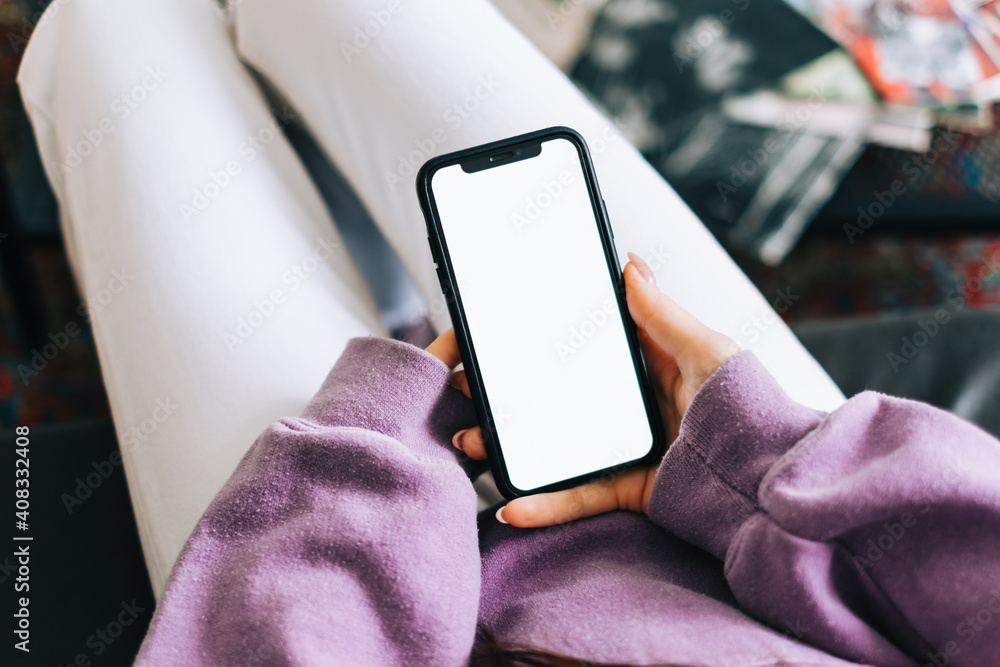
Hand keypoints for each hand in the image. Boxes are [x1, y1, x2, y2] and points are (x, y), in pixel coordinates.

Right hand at [425, 253, 738, 527]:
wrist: (772, 478)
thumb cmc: (751, 407)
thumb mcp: (706, 350)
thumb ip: (662, 313)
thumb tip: (629, 263)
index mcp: (645, 365)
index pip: (580, 347)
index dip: (536, 342)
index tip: (494, 337)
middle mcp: (626, 406)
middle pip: (553, 398)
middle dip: (505, 396)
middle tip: (465, 387)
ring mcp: (621, 448)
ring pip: (552, 447)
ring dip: (507, 448)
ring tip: (469, 441)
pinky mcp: (625, 488)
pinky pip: (578, 496)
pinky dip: (544, 505)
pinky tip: (510, 507)